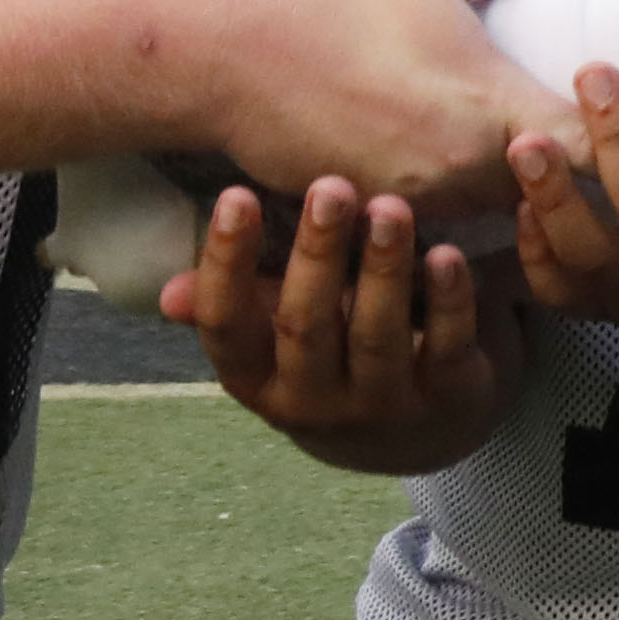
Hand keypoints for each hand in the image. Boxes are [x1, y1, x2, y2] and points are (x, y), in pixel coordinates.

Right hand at [163, 175, 522, 475]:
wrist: (420, 432)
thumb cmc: (333, 357)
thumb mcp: (278, 342)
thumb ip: (239, 304)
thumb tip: (169, 294)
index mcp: (257, 381)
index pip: (227, 328)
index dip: (226, 265)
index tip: (236, 194)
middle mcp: (313, 403)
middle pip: (306, 328)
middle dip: (316, 255)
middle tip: (330, 187)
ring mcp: (383, 408)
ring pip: (378, 337)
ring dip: (384, 269)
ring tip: (390, 209)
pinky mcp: (449, 399)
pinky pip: (448, 348)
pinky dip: (448, 302)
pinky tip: (448, 255)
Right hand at [205, 0, 595, 217]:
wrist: (233, 58)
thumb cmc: (336, 5)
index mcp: (492, 107)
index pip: (595, 150)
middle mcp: (466, 170)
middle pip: (556, 192)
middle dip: (577, 171)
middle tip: (600, 144)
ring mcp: (424, 202)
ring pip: (503, 210)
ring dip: (521, 188)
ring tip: (535, 154)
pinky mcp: (386, 216)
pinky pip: (448, 221)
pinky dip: (465, 202)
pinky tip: (462, 168)